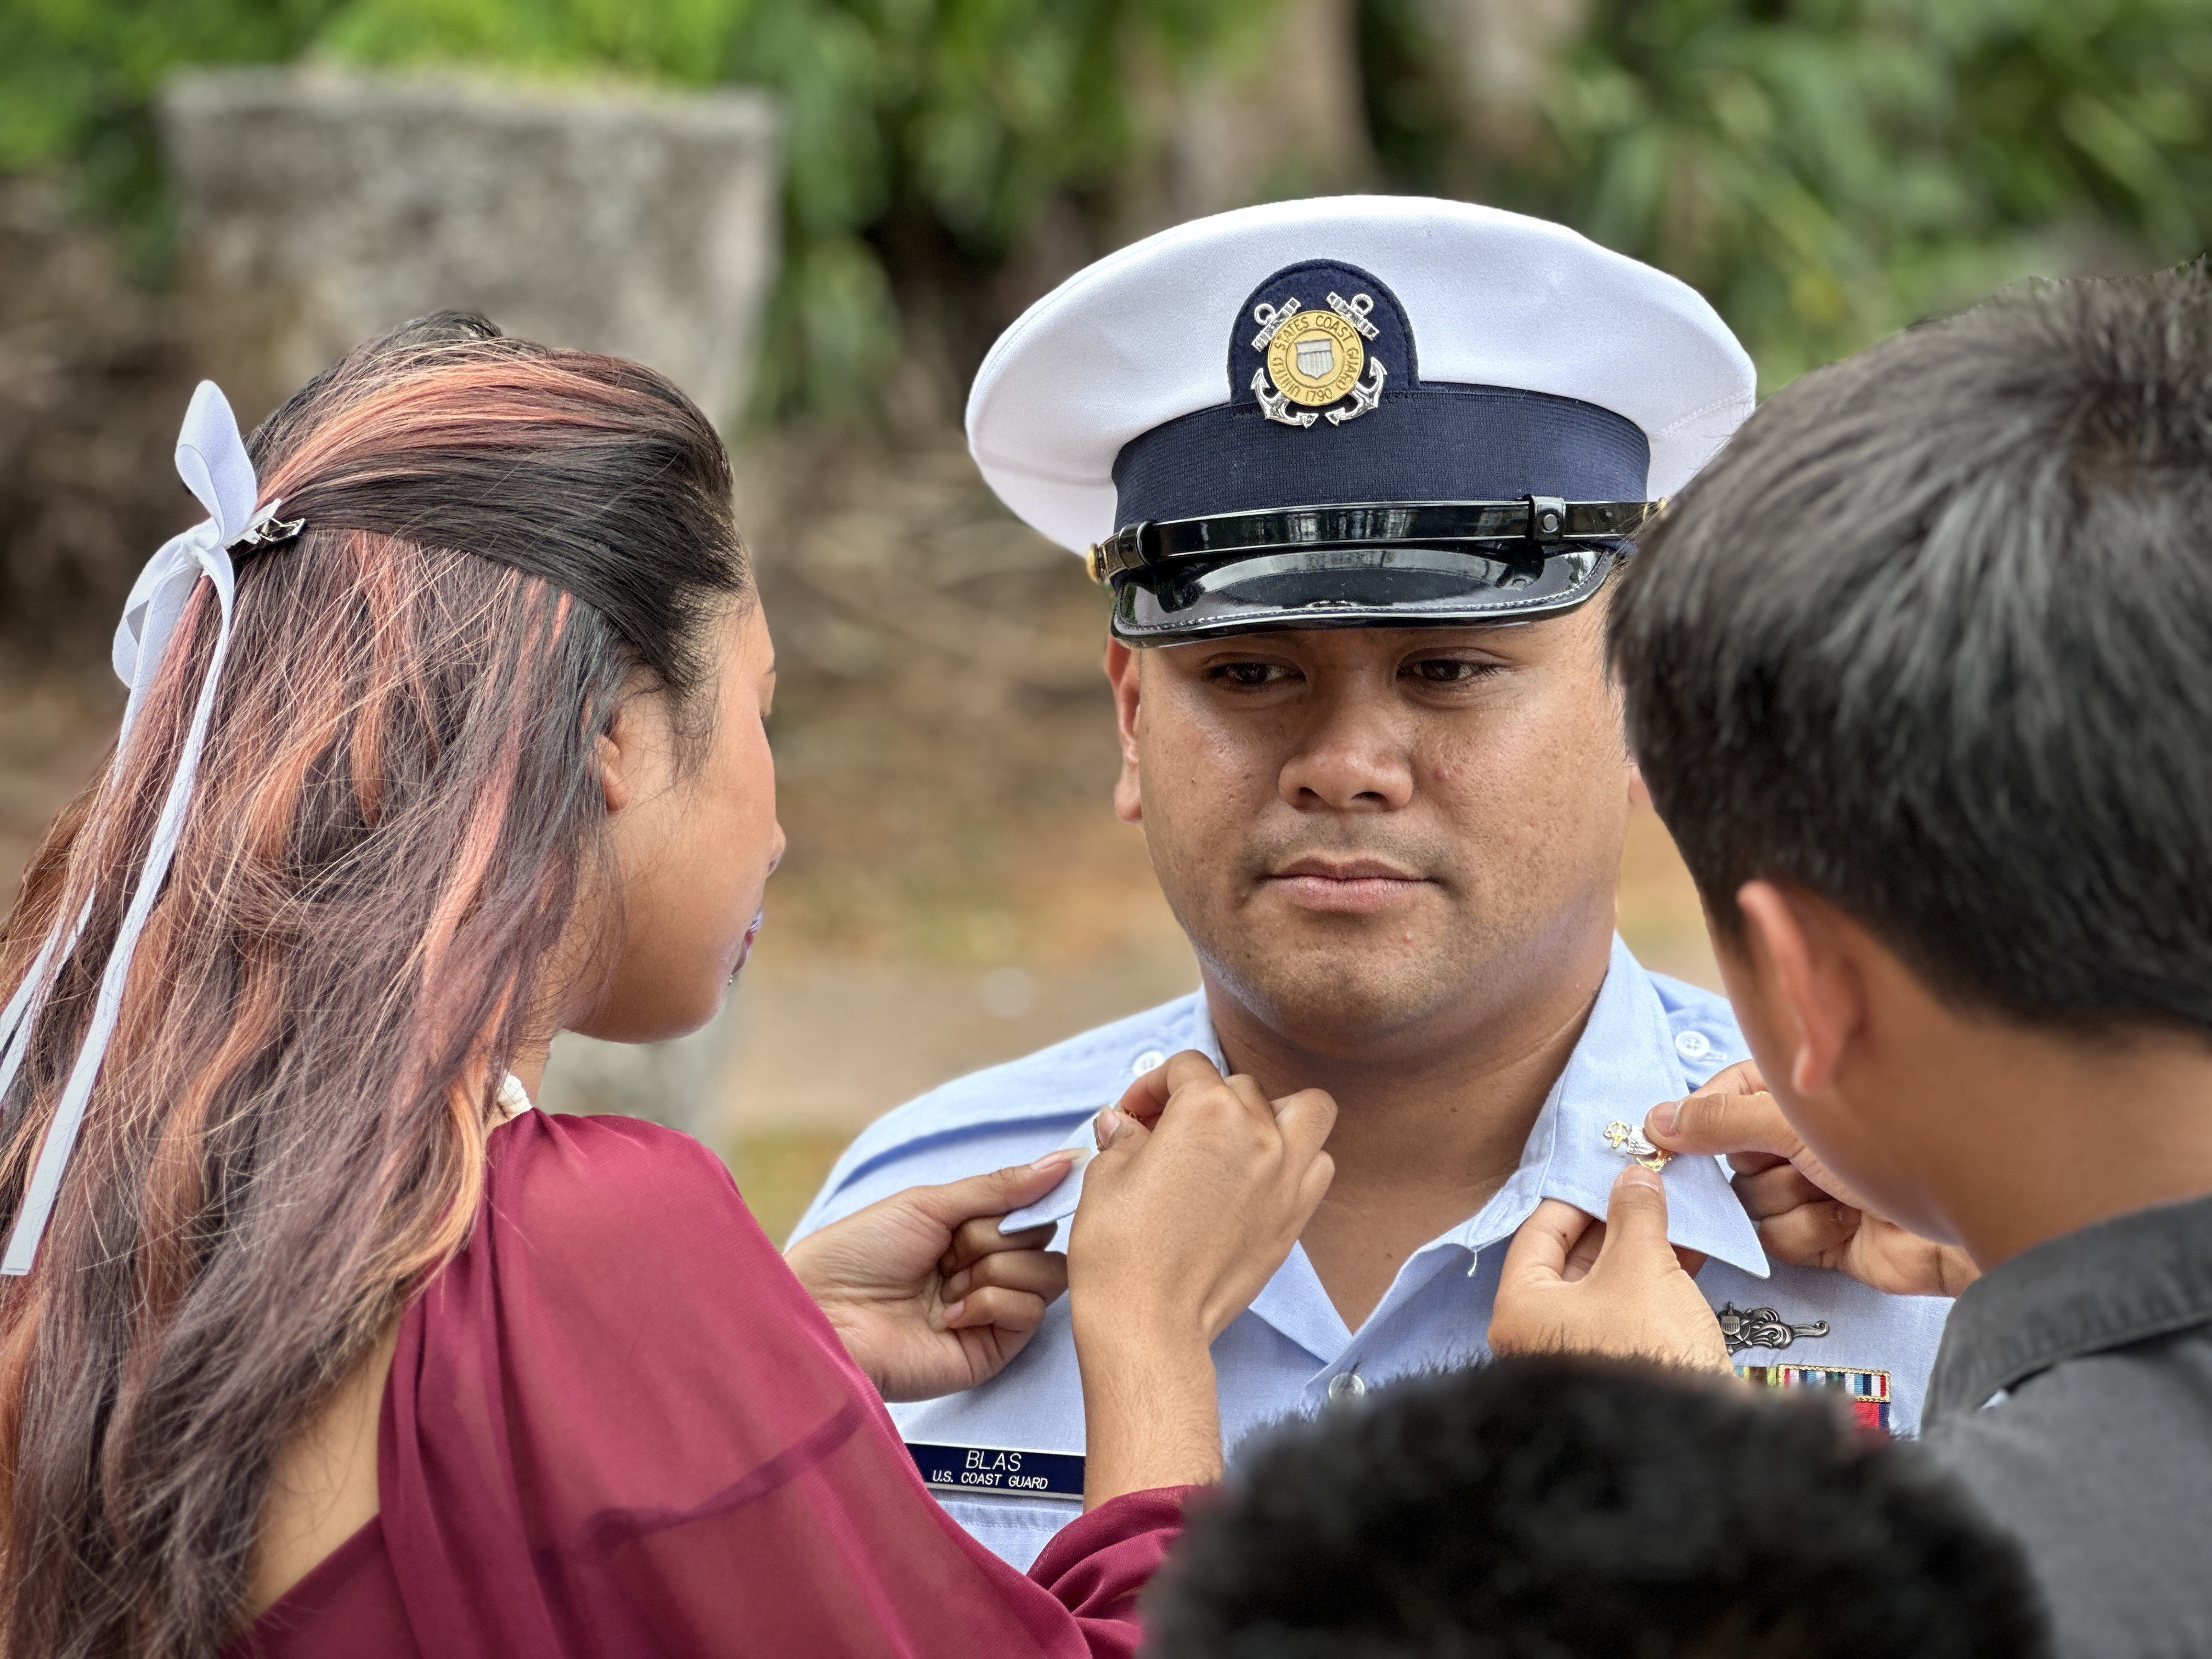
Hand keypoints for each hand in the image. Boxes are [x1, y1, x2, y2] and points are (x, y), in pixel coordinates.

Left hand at [784, 1156, 1074, 1401]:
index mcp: (967, 1233)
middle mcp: (983, 1270)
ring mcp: (990, 1312)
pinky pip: (1029, 1312)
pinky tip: (947, 1315)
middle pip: (1043, 1239)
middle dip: (999, 1235)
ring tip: (946, 1283)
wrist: (825, 1312)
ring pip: (1046, 1274)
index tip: (1043, 1187)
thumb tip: (1067, 1159)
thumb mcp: (930, 1204)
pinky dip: (990, 1302)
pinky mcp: (992, 1350)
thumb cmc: (860, 1252)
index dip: (1036, 1199)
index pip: (1031, 1210)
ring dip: (995, 1267)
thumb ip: (1001, 1187)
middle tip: (952, 1248)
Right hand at [1068, 1051, 1335, 1504]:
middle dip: (1201, 1101)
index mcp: (1207, 1111)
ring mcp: (1286, 1175)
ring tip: (1237, 1137)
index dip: (1153, 1085)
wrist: (1150, 1322)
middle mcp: (1258, 1133)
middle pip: (1239, 1087)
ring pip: (1305, 1111)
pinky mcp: (1296, 1216)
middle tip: (1168, 1131)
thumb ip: (1125, 1138)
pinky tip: (1259, 1177)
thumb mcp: (1107, 1176)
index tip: (1135, 1113)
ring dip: (1273, 1113)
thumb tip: (1125, 1124)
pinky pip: (1317, 1164)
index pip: (1186, 1067)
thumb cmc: (1121, 1251)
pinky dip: (1297, 1158)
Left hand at [1490, 1165, 1733, 1372]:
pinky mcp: (1613, 1370)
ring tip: (1675, 1214)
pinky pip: (1626, 1312)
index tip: (1611, 1172)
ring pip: (1603, 1285)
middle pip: (1570, 1259)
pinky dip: (1653, 1282)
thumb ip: (1635, 1212)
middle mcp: (1534, 1335)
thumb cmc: (1648, 1348)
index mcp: (1519, 1307)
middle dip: (1614, 1221)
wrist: (1694, 1441)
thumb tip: (1633, 1175)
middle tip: (1648, 1188)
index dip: (1579, 1195)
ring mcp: (1573, 1356)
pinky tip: (1688, 1254)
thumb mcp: (1641, 1266)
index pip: (1539, 1232)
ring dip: (1640, 1248)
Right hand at [1644, 1061, 1977, 1297]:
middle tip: (1795, 1165)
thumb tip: (1655, 1119)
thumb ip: (1722, 1119)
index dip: (1698, 1122)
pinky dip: (1807, 1236)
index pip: (1718, 1099)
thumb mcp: (1798, 1118)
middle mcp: (1799, 1138)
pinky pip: (1777, 1242)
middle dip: (1757, 1168)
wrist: (1973, 1214)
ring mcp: (1811, 1188)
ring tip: (1839, 1195)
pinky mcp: (1823, 1239)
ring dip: (1789, 1204)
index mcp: (1795, 1091)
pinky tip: (1848, 1225)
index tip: (1674, 1140)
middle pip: (1727, 1159)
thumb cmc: (1897, 1142)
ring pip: (1749, 1205)